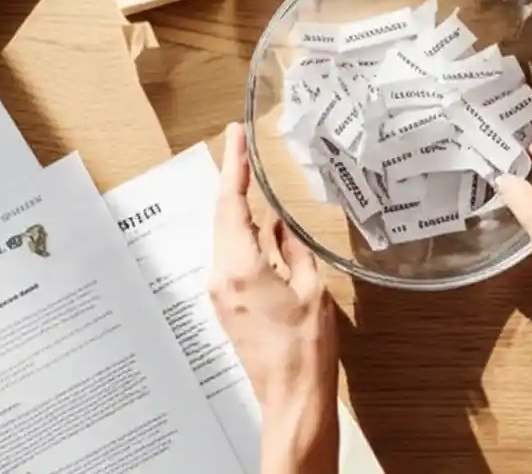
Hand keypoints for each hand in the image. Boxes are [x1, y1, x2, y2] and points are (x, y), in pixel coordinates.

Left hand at [211, 123, 339, 473]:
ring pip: (226, 236)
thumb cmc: (307, 348)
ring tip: (254, 181)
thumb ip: (292, 247)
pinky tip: (263, 229)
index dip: (234, 166)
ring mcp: (219, 293)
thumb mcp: (311, 287)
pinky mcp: (226, 305)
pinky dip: (244, 235)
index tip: (235, 136)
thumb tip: (280, 223)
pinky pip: (231, 257)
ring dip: (240, 209)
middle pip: (223, 217)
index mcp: (242, 268)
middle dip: (233, 180)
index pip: (232, 204)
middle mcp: (221, 278)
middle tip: (242, 147)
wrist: (292, 396)